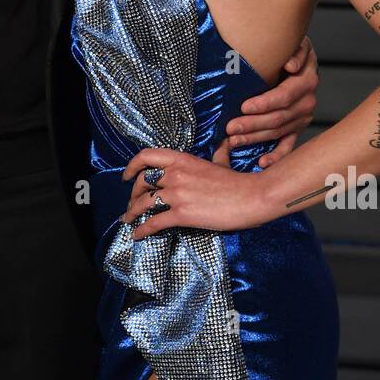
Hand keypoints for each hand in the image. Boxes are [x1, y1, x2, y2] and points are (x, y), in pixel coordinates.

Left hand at [120, 148, 270, 236]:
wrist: (252, 197)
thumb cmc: (238, 182)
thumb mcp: (222, 163)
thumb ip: (218, 153)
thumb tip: (225, 144)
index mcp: (183, 159)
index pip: (147, 156)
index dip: (132, 165)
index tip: (127, 176)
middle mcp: (175, 174)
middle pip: (141, 181)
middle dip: (132, 194)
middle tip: (131, 204)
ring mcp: (177, 194)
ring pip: (143, 203)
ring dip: (131, 213)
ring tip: (128, 221)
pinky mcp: (182, 214)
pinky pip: (154, 223)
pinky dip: (142, 230)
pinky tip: (137, 235)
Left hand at [212, 35, 318, 168]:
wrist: (297, 58)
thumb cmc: (288, 48)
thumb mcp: (295, 43)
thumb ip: (296, 51)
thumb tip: (290, 65)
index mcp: (307, 80)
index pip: (284, 96)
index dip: (264, 103)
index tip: (243, 106)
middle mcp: (307, 102)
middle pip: (278, 118)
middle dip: (252, 124)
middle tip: (230, 128)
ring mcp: (302, 117)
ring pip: (278, 132)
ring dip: (255, 138)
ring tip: (233, 141)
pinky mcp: (297, 128)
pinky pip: (288, 146)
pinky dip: (276, 156)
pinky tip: (261, 163)